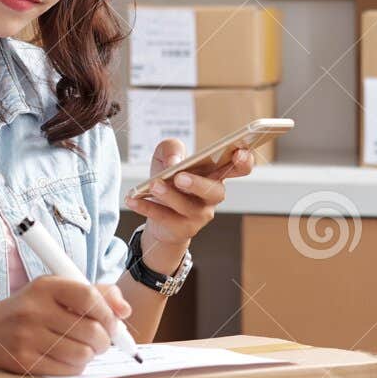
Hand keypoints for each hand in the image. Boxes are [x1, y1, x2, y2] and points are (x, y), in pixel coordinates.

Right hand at [0, 275, 131, 376]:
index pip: (89, 297)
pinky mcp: (25, 362)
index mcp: (45, 287)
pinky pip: (69, 369)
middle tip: (102, 340)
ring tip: (85, 348)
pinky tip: (69, 357)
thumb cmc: (31, 309)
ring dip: (91, 354)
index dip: (108, 313)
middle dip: (105, 339)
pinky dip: (76, 365)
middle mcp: (34, 310)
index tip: (113, 321)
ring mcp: (27, 338)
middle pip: (91, 330)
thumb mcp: (56, 291)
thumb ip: (94, 293)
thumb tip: (125, 311)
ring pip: (83, 353)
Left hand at [123, 138, 255, 271]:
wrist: (159, 214)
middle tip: (180, 177)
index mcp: (216, 174)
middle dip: (198, 184)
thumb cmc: (169, 180)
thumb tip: (174, 163)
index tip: (239, 151)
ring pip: (187, 207)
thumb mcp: (167, 157)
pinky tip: (132, 199)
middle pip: (215, 191)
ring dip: (169, 196)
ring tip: (153, 185)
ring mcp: (199, 215)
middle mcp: (212, 196)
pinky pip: (164, 218)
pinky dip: (147, 207)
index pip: (240, 168)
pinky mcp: (182, 229)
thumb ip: (172, 148)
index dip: (244, 160)